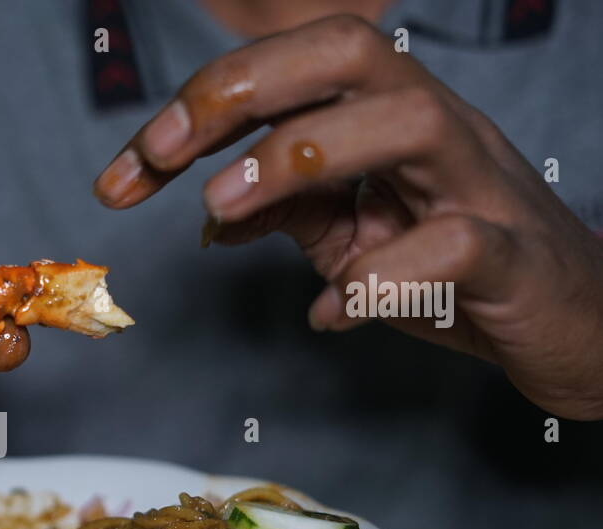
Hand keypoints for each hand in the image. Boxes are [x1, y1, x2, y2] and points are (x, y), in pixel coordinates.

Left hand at [94, 14, 602, 419]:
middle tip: (161, 153)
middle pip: (349, 52)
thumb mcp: (353, 236)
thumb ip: (288, 212)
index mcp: (385, 118)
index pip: (291, 69)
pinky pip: (452, 247)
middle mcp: (435, 131)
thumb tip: (206, 209)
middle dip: (241, 90)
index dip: (199, 104)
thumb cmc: (456, 270)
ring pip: (408, 120)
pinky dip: (378, 279)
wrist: (573, 325)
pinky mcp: (512, 257)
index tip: (124, 170)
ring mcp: (479, 187)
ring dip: (301, 156)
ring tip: (225, 209)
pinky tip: (330, 314)